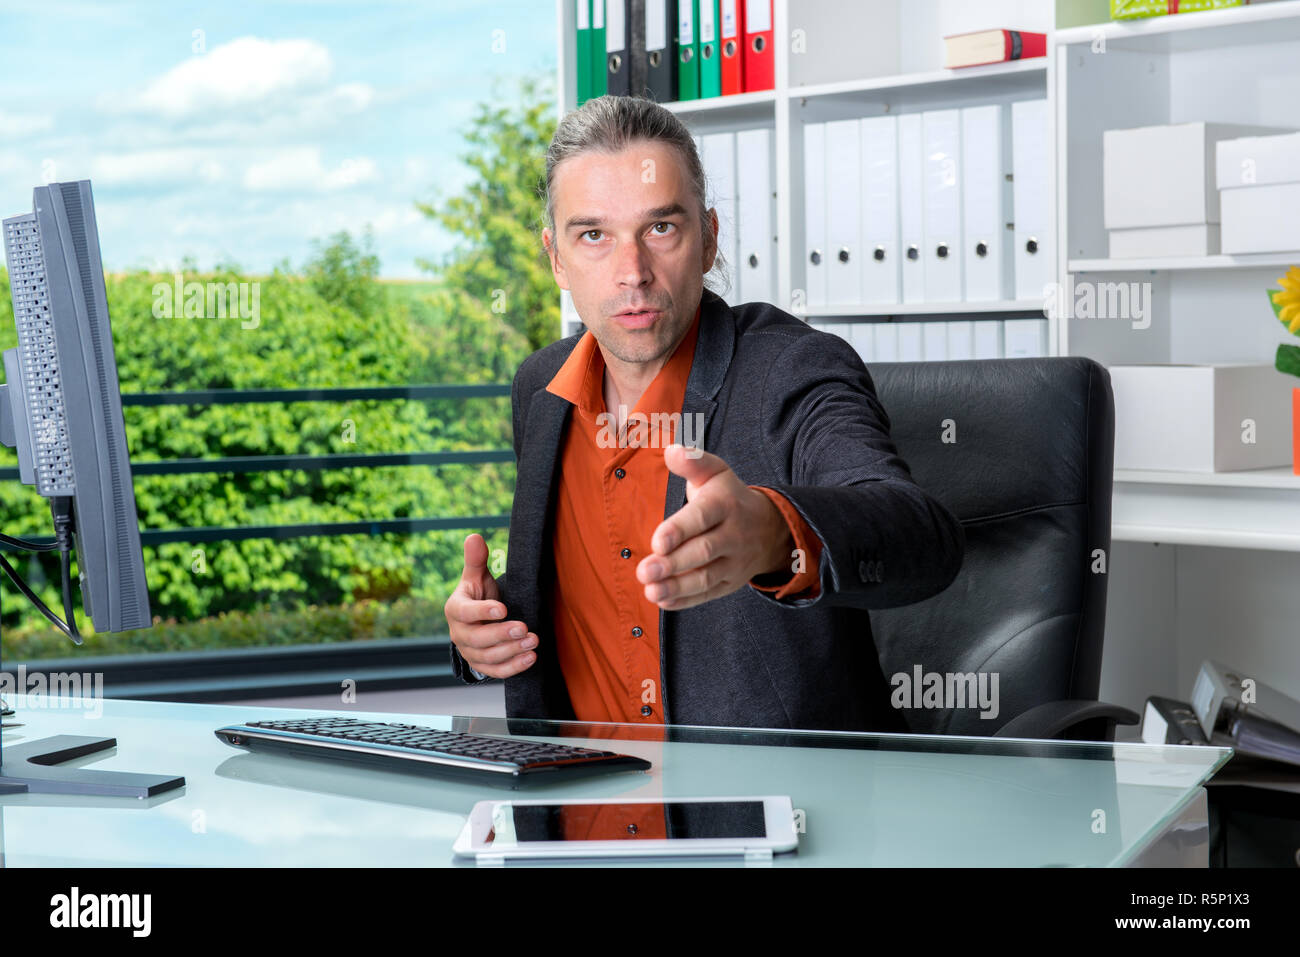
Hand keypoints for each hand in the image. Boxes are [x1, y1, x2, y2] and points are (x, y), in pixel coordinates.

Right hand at [443, 533, 537, 678]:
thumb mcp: (476, 577)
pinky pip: (496, 671)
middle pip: (477, 639)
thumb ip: (476, 559)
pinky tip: (531, 658)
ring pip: (488, 657)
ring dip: (512, 651)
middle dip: (502, 635)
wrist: (476, 621)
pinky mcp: (482, 665)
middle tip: (525, 628)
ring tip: (534, 641)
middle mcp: (459, 633)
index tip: (503, 609)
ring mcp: (469, 652)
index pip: (465, 613)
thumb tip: (474, 537)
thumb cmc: (478, 595)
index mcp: (455, 609)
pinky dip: (514, 667)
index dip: (483, 611)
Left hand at [635, 444, 793, 610]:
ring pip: (706, 577)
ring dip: (677, 586)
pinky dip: (685, 600)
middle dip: (674, 563)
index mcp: (725, 505)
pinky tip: (663, 600)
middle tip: (645, 571)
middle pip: (704, 551)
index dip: (680, 529)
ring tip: (650, 591)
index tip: (657, 542)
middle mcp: (733, 535)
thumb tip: (672, 451)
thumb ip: (693, 462)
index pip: (703, 517)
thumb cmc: (729, 496)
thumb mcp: (715, 473)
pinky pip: (708, 594)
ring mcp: (734, 562)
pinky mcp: (730, 583)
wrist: (770, 528)